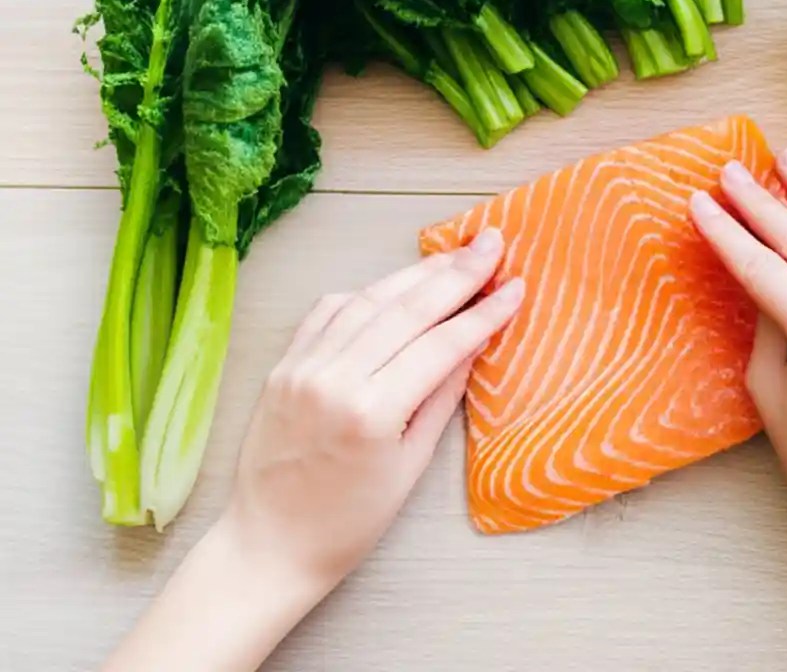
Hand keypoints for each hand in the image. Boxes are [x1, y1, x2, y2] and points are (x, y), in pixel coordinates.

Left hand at [105, 229, 524, 671]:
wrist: (269, 544)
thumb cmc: (347, 522)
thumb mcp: (410, 468)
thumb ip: (440, 399)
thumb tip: (471, 346)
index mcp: (371, 412)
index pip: (440, 344)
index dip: (483, 313)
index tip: (515, 286)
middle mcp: (333, 378)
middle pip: (406, 309)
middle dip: (456, 273)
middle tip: (492, 244)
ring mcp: (302, 367)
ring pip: (367, 300)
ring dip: (414, 274)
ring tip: (454, 256)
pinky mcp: (283, 365)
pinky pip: (328, 312)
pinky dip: (366, 292)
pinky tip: (395, 284)